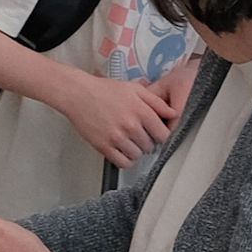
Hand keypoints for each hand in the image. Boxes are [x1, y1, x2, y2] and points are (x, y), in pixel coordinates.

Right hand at [52, 66, 189, 171]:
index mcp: (140, 111)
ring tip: (129, 141)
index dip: (161, 135)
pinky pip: (122, 162)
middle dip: (147, 141)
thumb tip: (174, 114)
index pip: (163, 135)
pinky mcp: (103, 146)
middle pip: (150, 146)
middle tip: (138, 134)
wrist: (78, 94)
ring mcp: (116, 137)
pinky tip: (122, 150)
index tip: (156, 133)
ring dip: (136, 151)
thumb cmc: (105, 90)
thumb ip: (156, 102)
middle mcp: (130, 125)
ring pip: (137, 155)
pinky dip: (125, 159)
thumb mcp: (134, 89)